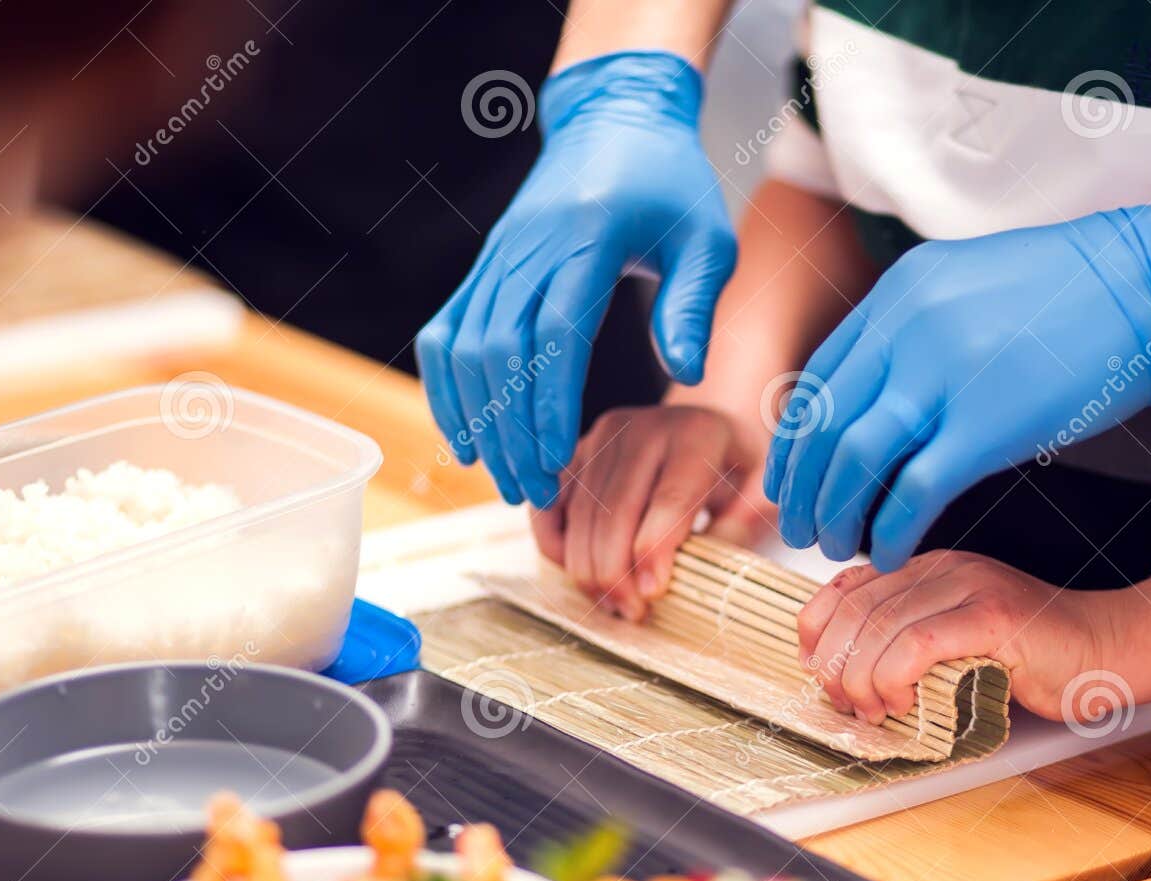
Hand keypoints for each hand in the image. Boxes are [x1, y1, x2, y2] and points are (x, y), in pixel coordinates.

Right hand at [416, 52, 736, 507]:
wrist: (615, 119)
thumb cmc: (670, 184)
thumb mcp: (706, 237)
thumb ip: (695, 304)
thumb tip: (686, 370)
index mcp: (587, 238)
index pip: (555, 332)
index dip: (550, 401)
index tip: (558, 458)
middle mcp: (528, 248)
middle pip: (501, 351)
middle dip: (513, 429)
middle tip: (537, 491)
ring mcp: (496, 258)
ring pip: (465, 348)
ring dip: (480, 420)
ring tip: (507, 480)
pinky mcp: (483, 268)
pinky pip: (444, 332)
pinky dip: (446, 388)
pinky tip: (463, 439)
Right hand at [531, 405, 767, 620]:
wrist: (700, 424)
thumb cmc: (732, 467)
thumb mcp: (758, 488)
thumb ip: (748, 520)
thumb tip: (714, 560)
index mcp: (697, 434)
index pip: (670, 498)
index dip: (655, 551)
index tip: (651, 594)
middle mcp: (643, 428)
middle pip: (615, 510)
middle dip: (617, 572)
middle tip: (632, 613)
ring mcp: (601, 438)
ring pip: (580, 515)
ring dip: (589, 570)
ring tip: (613, 605)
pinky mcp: (573, 452)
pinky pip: (549, 507)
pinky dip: (557, 547)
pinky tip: (581, 577)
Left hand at [765, 182, 1150, 570]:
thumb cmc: (1071, 295)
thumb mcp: (965, 288)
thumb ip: (911, 332)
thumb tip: (875, 391)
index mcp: (896, 297)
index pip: (816, 383)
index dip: (795, 444)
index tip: (789, 482)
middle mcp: (906, 331)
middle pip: (822, 427)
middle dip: (802, 490)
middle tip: (798, 530)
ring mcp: (943, 377)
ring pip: (854, 462)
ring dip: (837, 515)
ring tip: (836, 548)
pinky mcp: (986, 426)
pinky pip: (913, 493)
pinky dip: (891, 531)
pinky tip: (889, 555)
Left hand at [796, 551, 1122, 723]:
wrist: (1107, 650)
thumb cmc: (1032, 657)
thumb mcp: (954, 642)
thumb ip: (908, 642)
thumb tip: (845, 675)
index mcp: (927, 569)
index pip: (844, 586)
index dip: (816, 630)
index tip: (815, 670)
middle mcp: (942, 568)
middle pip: (855, 609)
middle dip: (835, 665)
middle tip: (846, 704)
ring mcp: (968, 587)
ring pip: (880, 628)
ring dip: (861, 681)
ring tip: (873, 712)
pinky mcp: (993, 617)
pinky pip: (918, 643)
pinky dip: (894, 678)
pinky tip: (899, 703)